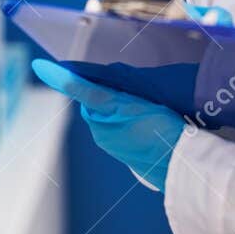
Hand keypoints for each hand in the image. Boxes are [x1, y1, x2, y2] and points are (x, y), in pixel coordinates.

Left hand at [32, 59, 181, 190]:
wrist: (184, 161)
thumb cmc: (154, 129)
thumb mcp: (119, 102)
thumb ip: (85, 89)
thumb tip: (50, 72)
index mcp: (99, 128)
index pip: (92, 95)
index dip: (106, 85)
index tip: (124, 83)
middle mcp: (106, 140)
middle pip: (106, 106)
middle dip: (119, 96)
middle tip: (141, 93)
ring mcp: (123, 149)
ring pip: (121, 118)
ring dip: (132, 109)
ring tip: (153, 106)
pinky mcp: (140, 154)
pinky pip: (135, 130)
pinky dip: (143, 122)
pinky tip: (159, 121)